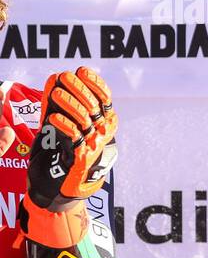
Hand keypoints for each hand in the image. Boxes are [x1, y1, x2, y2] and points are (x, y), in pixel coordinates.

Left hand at [26, 67, 117, 211]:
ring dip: (71, 104)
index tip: (82, 71)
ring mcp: (95, 145)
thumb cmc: (59, 152)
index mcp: (102, 121)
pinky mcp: (83, 158)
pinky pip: (76, 137)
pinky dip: (64, 126)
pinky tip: (54, 118)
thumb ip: (58, 102)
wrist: (56, 186)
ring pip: (86, 119)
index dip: (95, 84)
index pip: (104, 98)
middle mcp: (103, 132)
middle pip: (95, 105)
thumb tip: (54, 77)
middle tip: (65, 76)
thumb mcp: (59, 123)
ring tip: (57, 94)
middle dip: (80, 89)